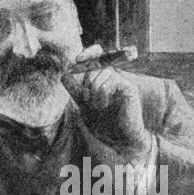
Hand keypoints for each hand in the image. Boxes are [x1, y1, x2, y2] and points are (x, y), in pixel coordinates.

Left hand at [62, 48, 151, 162]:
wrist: (120, 141)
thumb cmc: (105, 126)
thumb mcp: (84, 106)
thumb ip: (76, 90)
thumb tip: (64, 74)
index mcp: (102, 80)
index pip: (97, 55)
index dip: (87, 53)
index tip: (77, 59)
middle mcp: (113, 78)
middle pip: (96, 63)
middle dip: (86, 80)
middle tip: (86, 99)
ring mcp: (122, 82)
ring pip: (102, 72)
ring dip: (94, 89)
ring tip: (97, 105)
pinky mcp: (129, 88)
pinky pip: (111, 80)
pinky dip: (102, 92)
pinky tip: (104, 104)